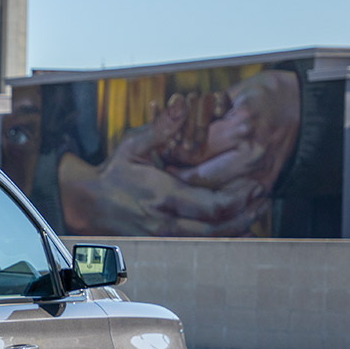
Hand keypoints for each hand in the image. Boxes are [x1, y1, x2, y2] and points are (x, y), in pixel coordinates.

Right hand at [58, 102, 267, 236]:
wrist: (88, 202)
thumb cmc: (113, 172)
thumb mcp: (133, 145)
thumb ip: (162, 127)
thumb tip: (182, 103)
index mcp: (163, 197)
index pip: (213, 206)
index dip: (239, 198)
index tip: (254, 184)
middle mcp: (166, 222)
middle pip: (218, 227)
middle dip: (245, 213)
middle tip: (261, 196)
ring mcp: (164, 236)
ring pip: (211, 240)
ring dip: (237, 226)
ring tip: (255, 211)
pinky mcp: (163, 242)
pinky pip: (200, 245)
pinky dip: (222, 237)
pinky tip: (236, 225)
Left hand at [172, 70, 299, 191]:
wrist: (301, 105)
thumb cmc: (260, 96)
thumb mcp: (228, 95)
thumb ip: (199, 115)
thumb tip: (167, 130)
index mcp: (240, 127)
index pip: (192, 152)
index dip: (172, 154)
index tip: (162, 153)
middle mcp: (252, 152)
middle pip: (201, 177)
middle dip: (179, 176)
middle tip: (167, 172)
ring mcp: (261, 171)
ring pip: (216, 195)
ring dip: (195, 192)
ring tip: (180, 184)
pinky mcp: (267, 184)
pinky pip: (236, 202)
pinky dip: (217, 201)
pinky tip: (203, 197)